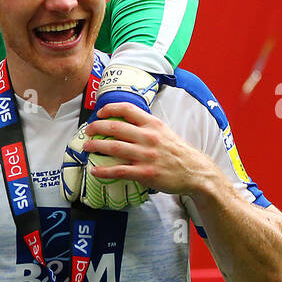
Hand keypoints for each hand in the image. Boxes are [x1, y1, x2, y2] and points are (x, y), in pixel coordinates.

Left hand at [83, 102, 222, 198]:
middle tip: (88, 131)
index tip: (99, 112)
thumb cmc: (177, 152)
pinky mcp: (145, 172)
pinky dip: (104, 170)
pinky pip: (119, 170)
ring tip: (87, 147)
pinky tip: (95, 170)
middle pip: (116, 127)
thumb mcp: (164, 132)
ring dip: (96, 146)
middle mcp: (148, 137)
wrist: (194, 172)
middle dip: (97, 127)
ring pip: (114, 147)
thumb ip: (146, 126)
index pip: (128, 109)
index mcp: (153, 124)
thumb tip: (126, 122)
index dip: (110, 108)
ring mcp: (146, 155)